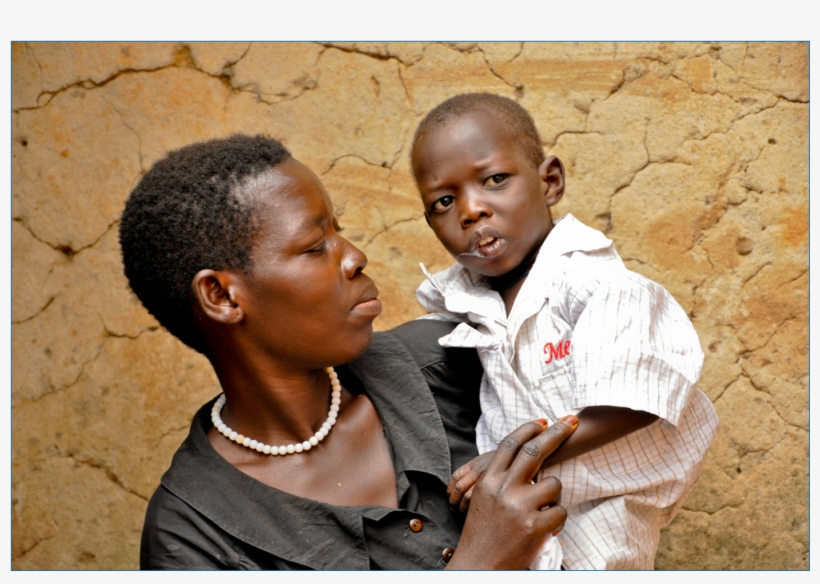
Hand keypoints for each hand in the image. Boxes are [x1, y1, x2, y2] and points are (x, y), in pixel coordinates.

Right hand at [446, 418, 577, 569]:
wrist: (477, 568)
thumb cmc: (482, 535)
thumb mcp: (483, 500)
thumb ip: (501, 480)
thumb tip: (525, 460)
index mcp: (488, 481)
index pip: (510, 444)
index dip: (528, 429)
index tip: (543, 421)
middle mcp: (503, 489)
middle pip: (535, 450)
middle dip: (557, 432)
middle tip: (572, 421)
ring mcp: (520, 507)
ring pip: (554, 484)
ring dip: (554, 496)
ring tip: (543, 511)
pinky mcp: (535, 526)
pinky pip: (561, 513)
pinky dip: (557, 521)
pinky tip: (546, 530)